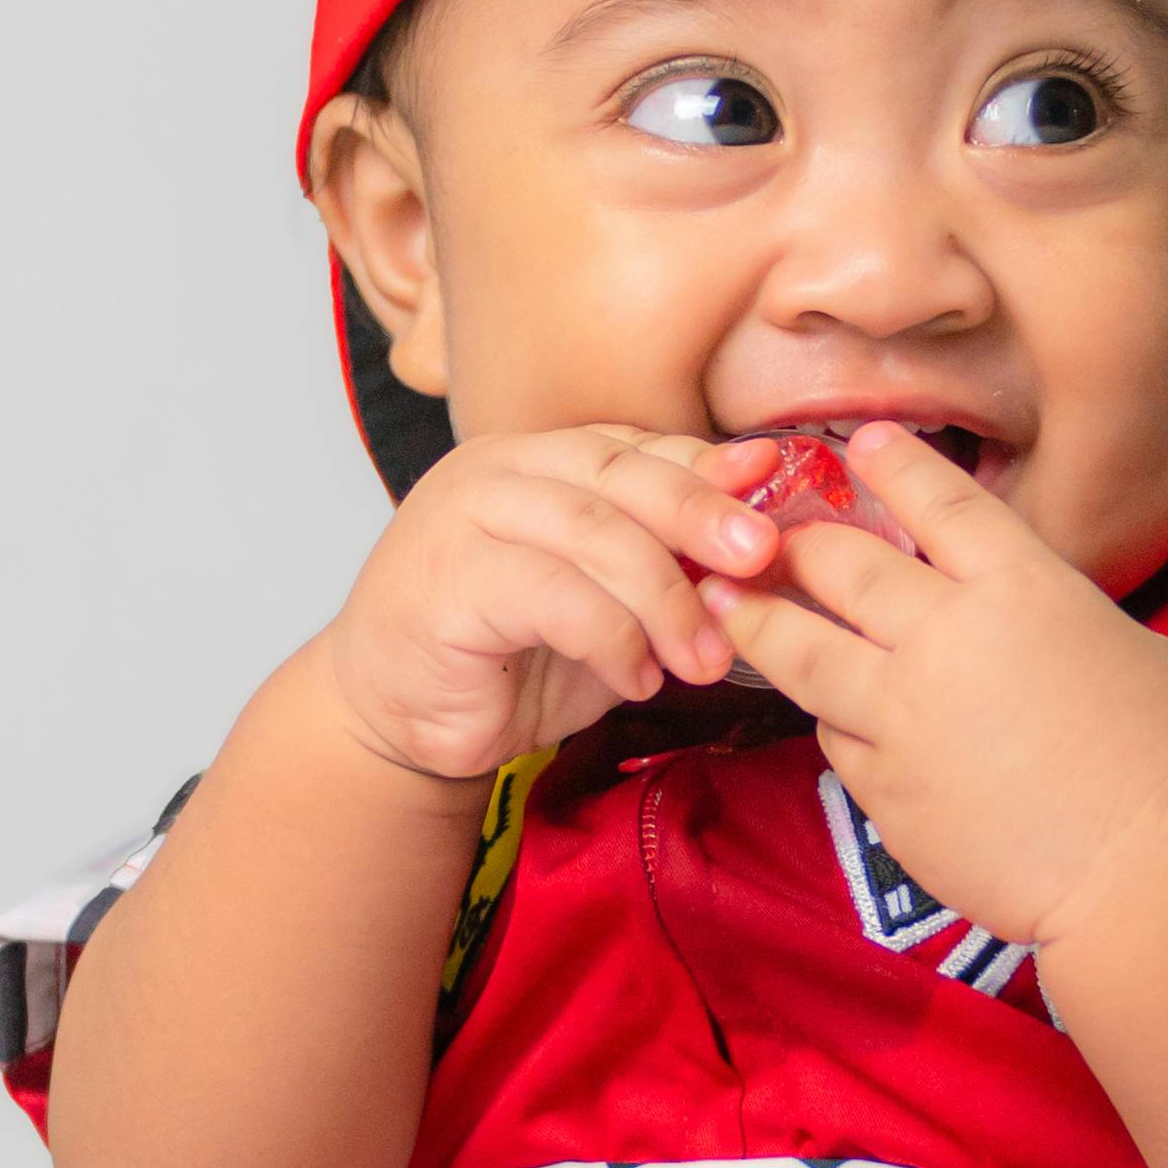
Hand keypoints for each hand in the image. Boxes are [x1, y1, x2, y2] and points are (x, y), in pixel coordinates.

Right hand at [320, 427, 782, 782]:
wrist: (392, 721)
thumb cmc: (504, 659)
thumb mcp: (606, 602)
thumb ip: (664, 561)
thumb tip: (759, 535)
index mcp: (538, 460)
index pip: (636, 446)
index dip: (709, 470)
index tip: (774, 497)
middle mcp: (497, 471)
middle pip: (619, 472)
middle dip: (700, 514)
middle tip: (759, 561)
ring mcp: (463, 516)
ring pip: (594, 530)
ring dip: (664, 599)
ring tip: (702, 658)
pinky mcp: (447, 578)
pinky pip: (556, 594)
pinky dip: (612, 639)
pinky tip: (634, 678)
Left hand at [705, 423, 1167, 945]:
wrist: (1146, 866)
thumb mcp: (1126, 645)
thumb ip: (1058, 618)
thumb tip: (1035, 621)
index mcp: (1023, 587)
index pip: (940, 503)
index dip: (894, 466)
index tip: (859, 445)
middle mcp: (947, 636)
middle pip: (843, 564)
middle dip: (797, 539)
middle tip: (766, 532)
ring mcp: (904, 713)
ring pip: (802, 649)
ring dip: (756, 618)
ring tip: (721, 601)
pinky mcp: (885, 786)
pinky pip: (833, 736)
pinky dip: (827, 716)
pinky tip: (819, 709)